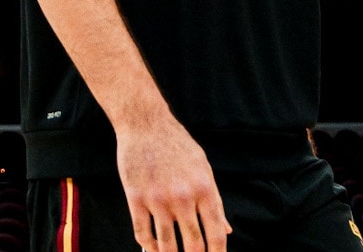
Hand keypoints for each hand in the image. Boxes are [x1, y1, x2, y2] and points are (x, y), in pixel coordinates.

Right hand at [117, 119, 230, 251]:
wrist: (145, 123)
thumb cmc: (177, 144)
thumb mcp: (203, 168)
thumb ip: (215, 201)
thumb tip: (227, 230)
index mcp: (204, 189)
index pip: (216, 234)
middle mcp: (183, 196)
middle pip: (193, 245)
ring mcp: (158, 199)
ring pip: (166, 244)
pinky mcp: (135, 197)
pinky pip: (142, 232)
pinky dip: (147, 247)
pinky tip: (151, 250)